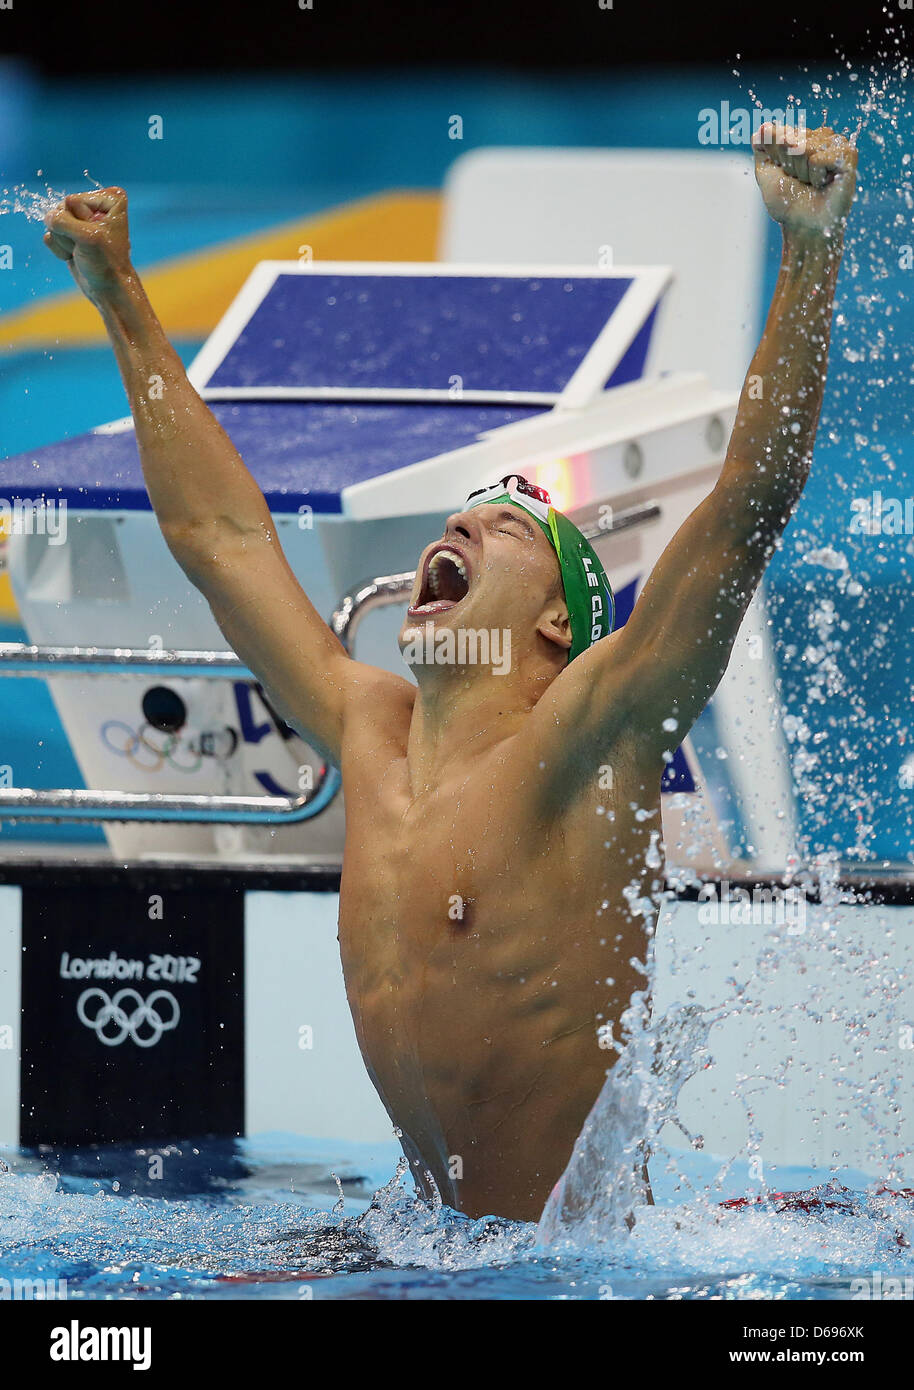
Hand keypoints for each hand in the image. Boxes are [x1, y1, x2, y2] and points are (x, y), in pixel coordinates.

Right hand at [43, 187, 131, 303]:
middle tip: (88, 246)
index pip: (73, 201)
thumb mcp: (87, 238)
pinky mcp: (69, 232)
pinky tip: (74, 255)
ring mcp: (81, 218)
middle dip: (71, 232)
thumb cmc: (105, 262)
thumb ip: (62, 221)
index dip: (82, 223)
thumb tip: (47, 217)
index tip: (99, 237)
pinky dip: (60, 248)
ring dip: (65, 241)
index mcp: (111, 198)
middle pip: (62, 209)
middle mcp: (96, 204)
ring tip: (82, 251)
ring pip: (54, 221)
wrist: (107, 288)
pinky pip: (51, 233)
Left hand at [753, 124, 856, 236]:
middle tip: (800, 181)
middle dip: (789, 165)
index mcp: (802, 137)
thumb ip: (762, 147)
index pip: (778, 132)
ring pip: (805, 147)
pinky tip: (825, 183)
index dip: (775, 157)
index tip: (785, 173)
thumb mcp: (767, 174)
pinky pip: (820, 157)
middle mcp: (820, 136)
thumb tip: (762, 125)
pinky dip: (817, 175)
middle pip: (790, 138)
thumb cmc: (788, 203)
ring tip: (812, 184)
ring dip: (803, 172)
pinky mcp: (848, 154)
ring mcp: (836, 143)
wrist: (804, 226)